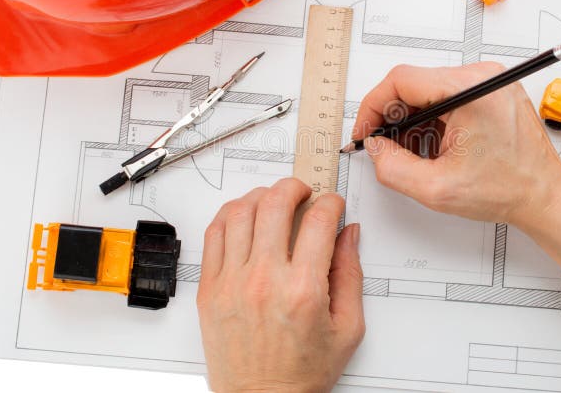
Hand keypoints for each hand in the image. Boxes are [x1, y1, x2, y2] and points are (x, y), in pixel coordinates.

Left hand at [196, 178, 364, 391]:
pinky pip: (213, 234)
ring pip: (240, 212)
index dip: (330, 203)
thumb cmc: (301, 372)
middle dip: (294, 187)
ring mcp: (232, 282)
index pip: (319, 221)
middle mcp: (264, 281)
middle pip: (275, 204)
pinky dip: (229, 215)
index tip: (332, 204)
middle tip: (302, 191)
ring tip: (272, 200)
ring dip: (261, 195)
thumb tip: (349, 234)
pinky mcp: (210, 289)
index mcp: (303, 290)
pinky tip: (243, 216)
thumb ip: (351, 275)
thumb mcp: (348, 329)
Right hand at [352, 63, 560, 224]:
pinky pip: (447, 96)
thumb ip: (392, 167)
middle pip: (414, 84)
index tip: (367, 130)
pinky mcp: (491, 90)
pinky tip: (437, 147)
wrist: (543, 195)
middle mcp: (482, 77)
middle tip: (387, 148)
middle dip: (395, 118)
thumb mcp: (436, 188)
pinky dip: (433, 120)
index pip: (401, 80)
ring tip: (420, 154)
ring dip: (414, 121)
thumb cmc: (507, 189)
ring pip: (428, 91)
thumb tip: (375, 147)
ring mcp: (488, 81)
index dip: (374, 106)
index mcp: (470, 91)